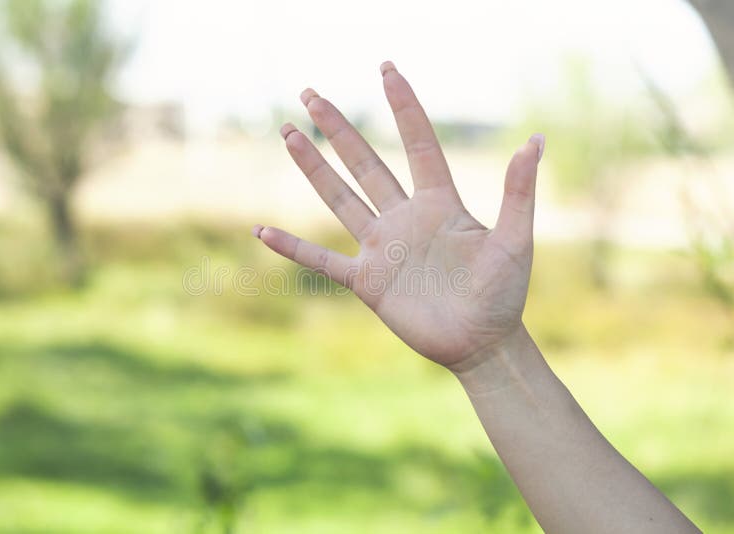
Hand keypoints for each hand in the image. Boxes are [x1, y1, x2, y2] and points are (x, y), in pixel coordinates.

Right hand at [253, 61, 543, 370]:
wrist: (482, 343)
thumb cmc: (504, 294)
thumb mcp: (515, 241)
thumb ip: (519, 193)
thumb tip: (533, 141)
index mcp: (440, 203)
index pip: (418, 145)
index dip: (403, 107)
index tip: (386, 70)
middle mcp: (405, 217)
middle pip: (365, 163)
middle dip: (338, 128)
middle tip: (310, 95)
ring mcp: (382, 248)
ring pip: (340, 199)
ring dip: (314, 168)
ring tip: (289, 134)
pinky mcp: (367, 281)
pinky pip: (322, 260)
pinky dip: (293, 247)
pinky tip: (263, 232)